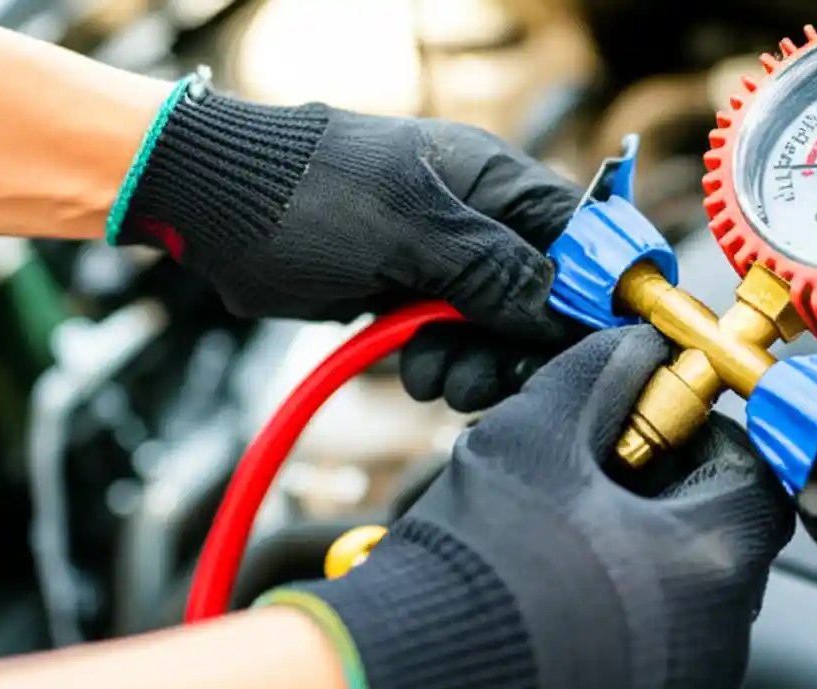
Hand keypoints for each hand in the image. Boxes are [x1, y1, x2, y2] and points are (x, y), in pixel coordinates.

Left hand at [116, 88, 583, 348]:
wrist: (217, 208)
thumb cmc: (308, 195)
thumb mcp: (409, 229)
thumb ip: (494, 270)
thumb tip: (561, 310)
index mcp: (499, 184)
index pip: (587, 239)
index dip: (599, 294)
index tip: (586, 346)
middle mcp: (486, 223)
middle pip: (551, 300)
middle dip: (524, 347)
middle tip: (491, 376)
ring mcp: (452, 262)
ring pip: (504, 333)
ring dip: (477, 365)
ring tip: (433, 371)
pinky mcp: (419, 296)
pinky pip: (459, 344)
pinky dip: (444, 365)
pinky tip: (415, 366)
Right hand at [276, 325, 795, 688]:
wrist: (406, 679)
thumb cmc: (477, 571)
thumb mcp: (536, 437)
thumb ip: (598, 375)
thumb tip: (630, 351)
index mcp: (714, 564)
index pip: (752, 474)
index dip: (701, 434)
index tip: (655, 422)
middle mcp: (717, 639)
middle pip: (719, 536)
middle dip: (667, 493)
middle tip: (600, 472)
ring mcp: (684, 688)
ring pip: (685, 593)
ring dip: (641, 550)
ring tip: (566, 531)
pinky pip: (655, 645)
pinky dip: (621, 608)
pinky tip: (557, 589)